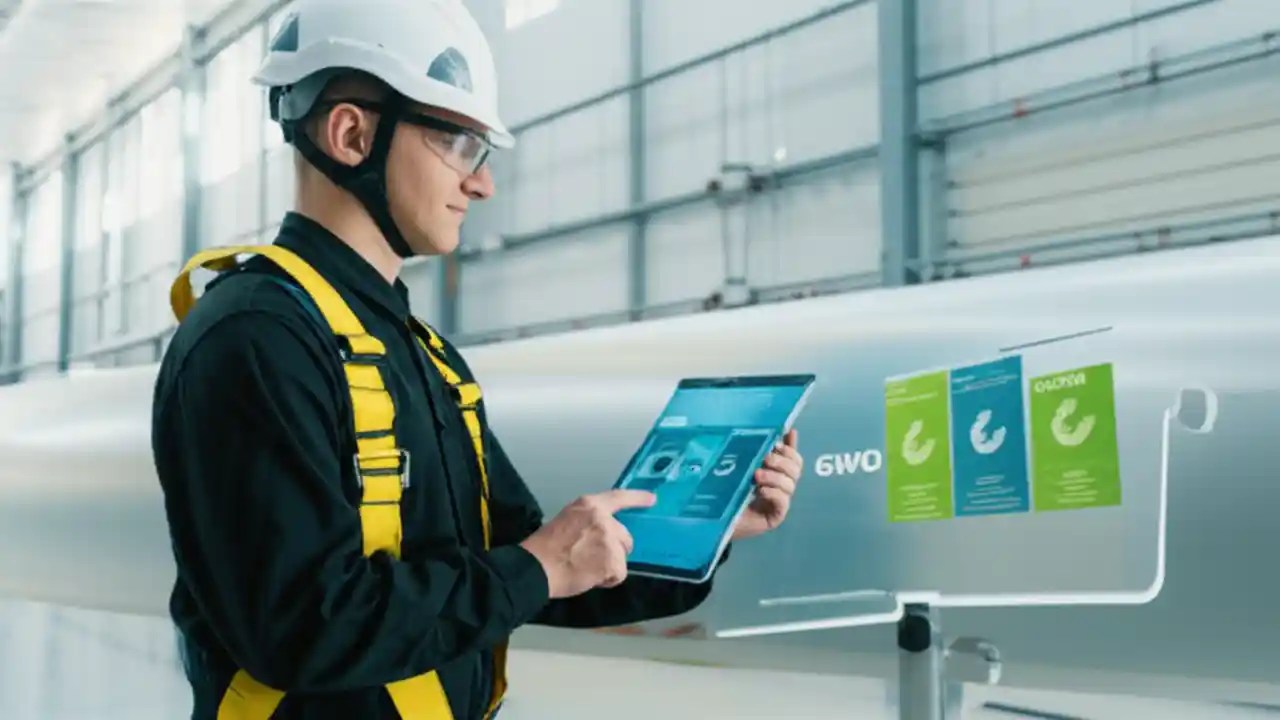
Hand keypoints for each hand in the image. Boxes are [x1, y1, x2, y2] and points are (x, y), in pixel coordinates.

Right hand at [519, 489, 656, 598]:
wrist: (536, 568)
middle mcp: (603, 519)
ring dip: (609, 565)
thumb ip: (588, 523)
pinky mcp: (613, 561)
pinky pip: (618, 574)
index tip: (652, 499)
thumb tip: (600, 536)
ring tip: (586, 569)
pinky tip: (589, 578)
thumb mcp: (566, 521)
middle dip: (615, 549)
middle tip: (592, 558)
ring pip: (622, 556)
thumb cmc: (544, 547)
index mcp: (589, 505)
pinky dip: (607, 580)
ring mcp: (609, 540)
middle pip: (624, 536)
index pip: (618, 497)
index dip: (637, 498)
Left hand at [732, 429, 802, 540]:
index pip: (794, 458)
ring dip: (774, 477)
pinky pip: (783, 501)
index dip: (789, 449)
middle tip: (765, 459)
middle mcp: (782, 486)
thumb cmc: (729, 491)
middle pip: (795, 469)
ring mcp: (780, 502)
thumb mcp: (741, 467)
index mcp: (777, 472)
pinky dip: (774, 493)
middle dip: (782, 461)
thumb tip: (771, 432)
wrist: (718, 519)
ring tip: (757, 475)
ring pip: (789, 484)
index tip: (776, 443)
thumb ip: (756, 451)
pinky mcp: (776, 516)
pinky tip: (761, 491)